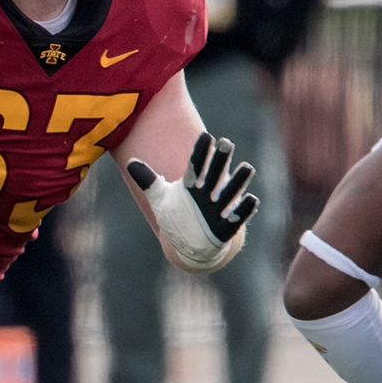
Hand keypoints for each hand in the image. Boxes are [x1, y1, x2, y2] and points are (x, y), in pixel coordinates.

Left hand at [126, 132, 259, 270]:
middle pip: (215, 175)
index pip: (196, 166)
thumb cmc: (178, 217)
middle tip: (227, 143)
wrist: (191, 246)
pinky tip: (252, 199)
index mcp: (193, 186)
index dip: (201, 153)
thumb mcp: (160, 200)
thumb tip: (130, 162)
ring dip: (238, 182)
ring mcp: (218, 211)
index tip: (206, 136)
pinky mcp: (225, 229)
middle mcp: (208, 195)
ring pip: (230, 194)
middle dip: (221, 161)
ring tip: (247, 167)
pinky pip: (236, 218)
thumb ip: (148, 181)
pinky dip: (243, 210)